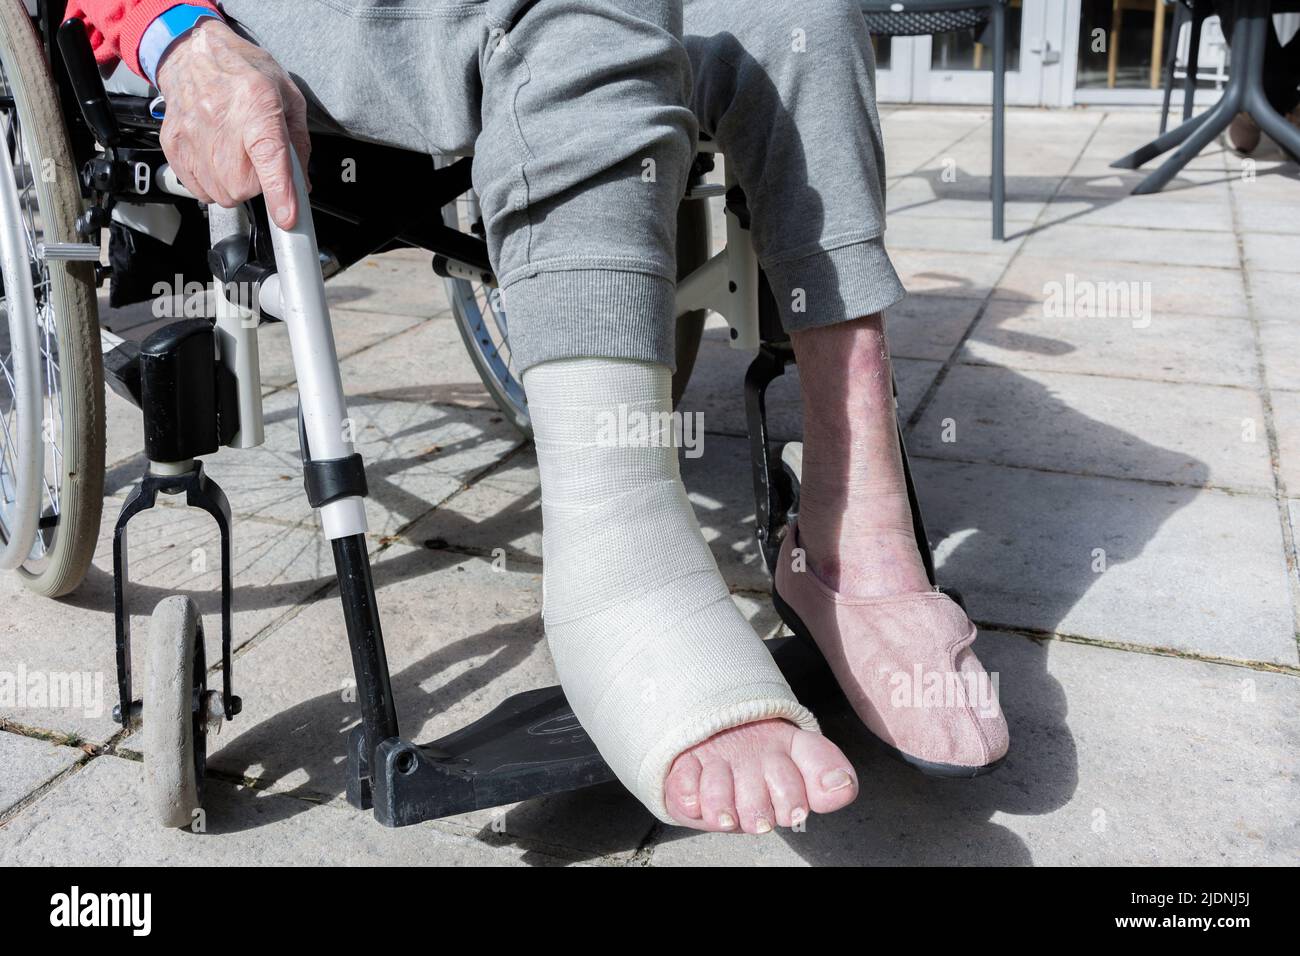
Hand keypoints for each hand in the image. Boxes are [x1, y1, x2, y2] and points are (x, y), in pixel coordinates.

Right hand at [155, 19, 310, 227]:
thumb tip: (301, 185)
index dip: (279, 192)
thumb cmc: (243, 72)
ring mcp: (192, 136)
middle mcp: (221, 122)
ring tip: (235, 154)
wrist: (192, 53)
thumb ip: (299, 144)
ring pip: (221, 194)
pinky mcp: (173, 146)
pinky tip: (216, 159)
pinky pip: (198, 190)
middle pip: (243, 187)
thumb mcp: (288, 97)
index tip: (286, 217)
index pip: (269, 158)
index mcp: (257, 107)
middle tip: (255, 159)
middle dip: (256, 184)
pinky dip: (212, 183)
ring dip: (234, 185)